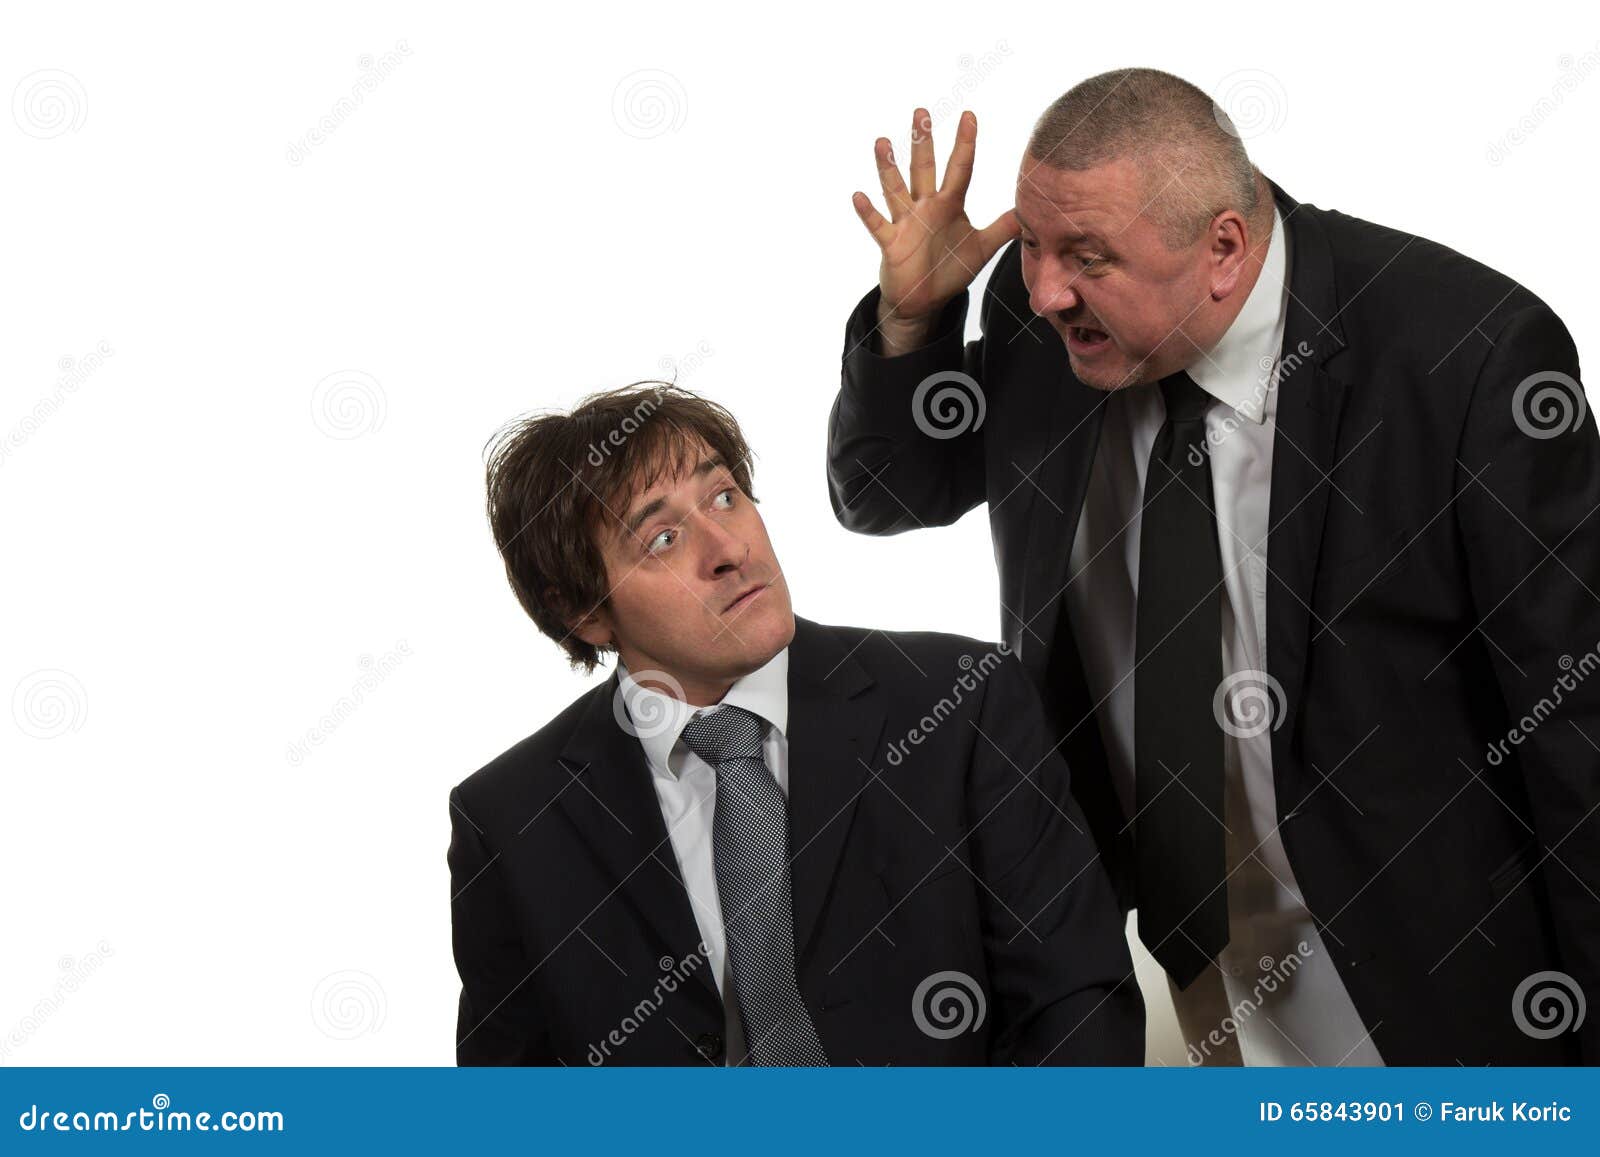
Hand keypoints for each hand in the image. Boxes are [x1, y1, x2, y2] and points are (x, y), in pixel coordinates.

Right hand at [852, 108, 1019, 345]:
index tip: (969, 115)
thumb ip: (1004, 228)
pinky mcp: (891, 243)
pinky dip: (867, 212)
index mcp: (949, 204)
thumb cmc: (949, 270)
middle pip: (924, 168)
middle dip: (923, 141)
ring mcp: (906, 223)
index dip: (965, 143)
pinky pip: (878, 225)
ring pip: (896, 190)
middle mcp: (926, 207)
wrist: (924, 300)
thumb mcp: (982, 248)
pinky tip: (858, 195)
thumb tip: (1030, 211)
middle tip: (921, 112)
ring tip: (883, 143)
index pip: (960, 168)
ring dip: (888, 168)